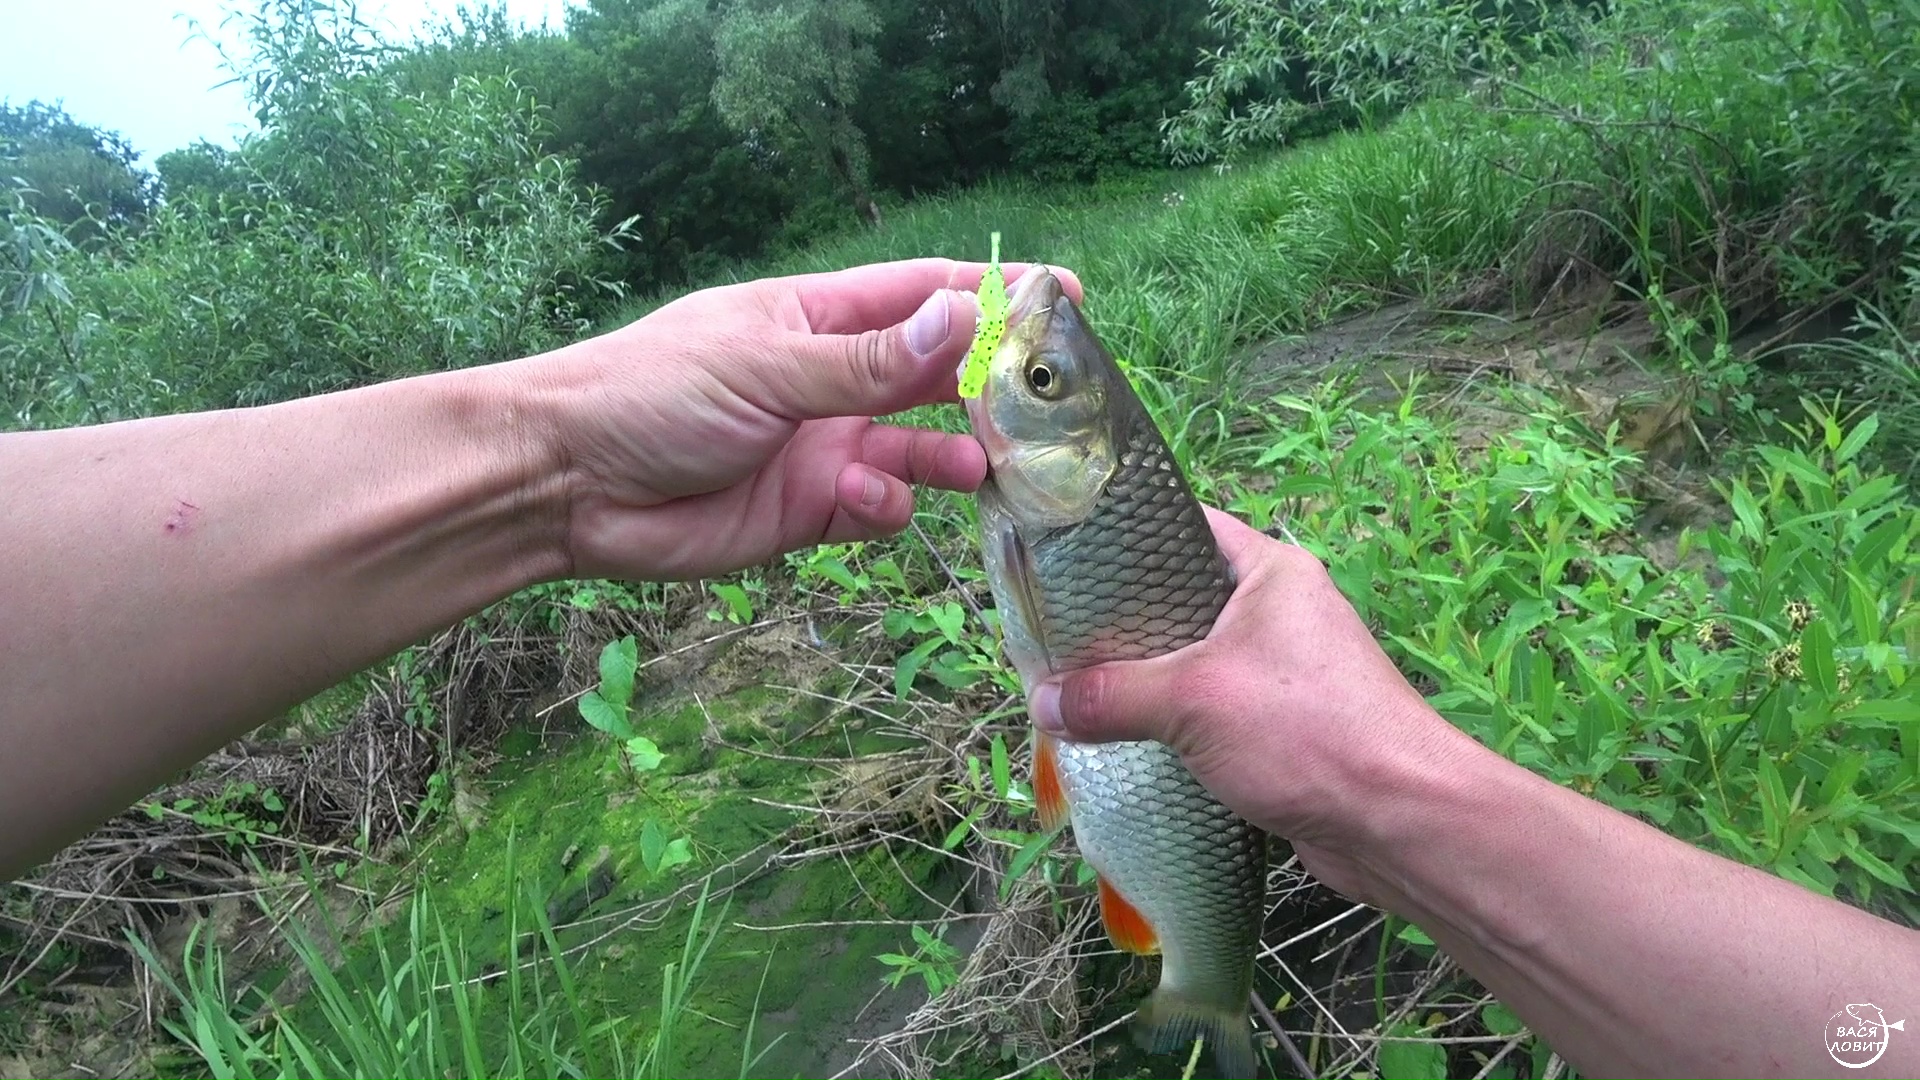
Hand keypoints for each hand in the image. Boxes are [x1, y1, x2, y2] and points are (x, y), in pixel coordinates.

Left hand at [518, 259, 1081, 580]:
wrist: (568, 484)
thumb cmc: (651, 393)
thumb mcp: (767, 365)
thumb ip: (871, 359)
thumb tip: (965, 318)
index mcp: (818, 318)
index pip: (924, 295)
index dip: (993, 295)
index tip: (1066, 298)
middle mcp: (831, 380)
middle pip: (937, 376)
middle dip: (990, 389)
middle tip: (1045, 409)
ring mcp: (823, 445)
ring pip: (920, 450)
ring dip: (953, 458)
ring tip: (979, 470)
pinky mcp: (808, 512)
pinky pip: (876, 509)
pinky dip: (885, 507)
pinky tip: (865, 501)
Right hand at [1026, 507, 1485, 901]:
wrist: (1399, 821)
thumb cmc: (1306, 730)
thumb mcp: (1192, 699)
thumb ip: (1110, 695)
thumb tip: (1043, 702)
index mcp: (1270, 572)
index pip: (1185, 529)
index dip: (1123, 535)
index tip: (1061, 554)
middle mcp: (1280, 613)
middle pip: (1181, 603)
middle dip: (1120, 625)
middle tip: (1053, 638)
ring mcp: (1284, 675)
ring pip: (1193, 666)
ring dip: (1143, 686)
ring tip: (1074, 693)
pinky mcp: (1284, 732)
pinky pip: (1211, 717)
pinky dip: (1172, 730)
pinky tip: (1124, 746)